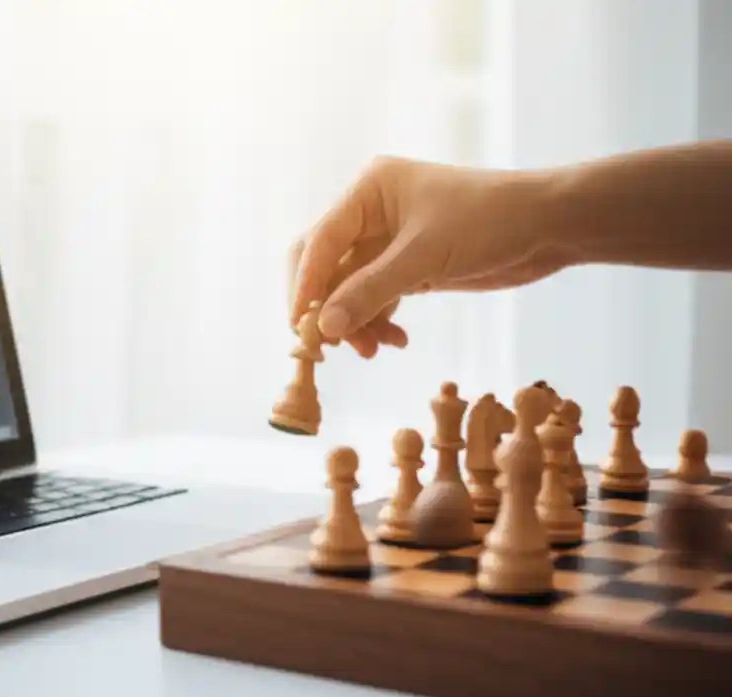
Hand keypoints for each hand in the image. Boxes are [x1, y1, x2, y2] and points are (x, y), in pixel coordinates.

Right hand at [287, 157, 573, 357]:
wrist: (549, 225)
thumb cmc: (490, 221)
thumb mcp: (425, 257)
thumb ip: (370, 292)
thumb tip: (323, 329)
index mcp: (368, 190)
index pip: (318, 241)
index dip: (305, 286)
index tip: (302, 328)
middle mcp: (371, 212)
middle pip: (325, 266)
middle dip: (326, 307)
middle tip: (329, 347)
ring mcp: (388, 241)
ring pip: (349, 288)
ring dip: (355, 321)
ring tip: (372, 350)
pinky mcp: (408, 265)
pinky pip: (375, 298)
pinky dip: (378, 321)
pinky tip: (394, 342)